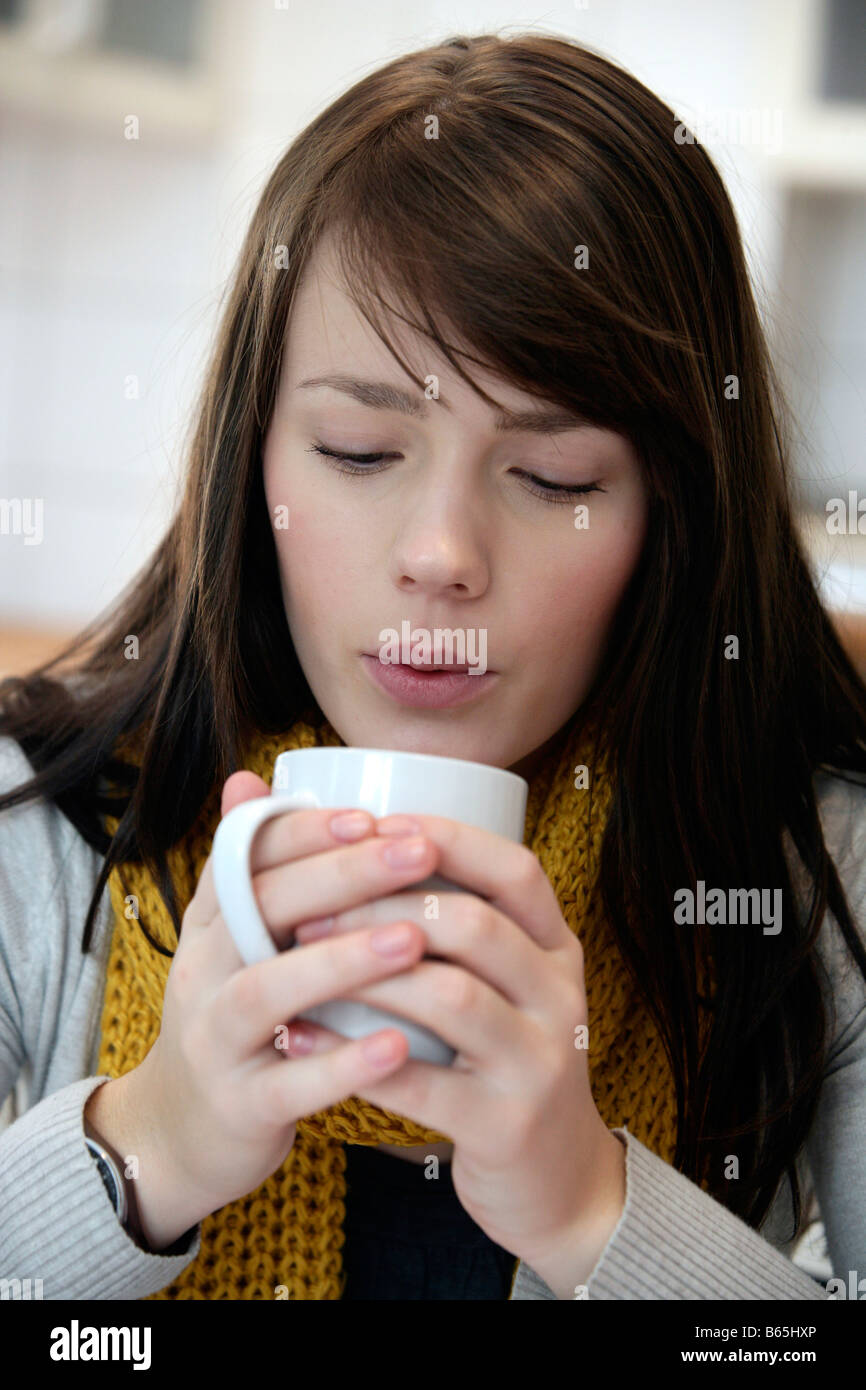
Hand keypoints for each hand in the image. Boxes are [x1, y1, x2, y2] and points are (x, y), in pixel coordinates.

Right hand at [115, 774, 440, 1250]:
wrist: (178, 1132)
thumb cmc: (234, 1018)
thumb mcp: (232, 940)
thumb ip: (252, 869)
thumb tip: (250, 778)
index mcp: (210, 923)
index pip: (247, 856)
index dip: (308, 831)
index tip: (373, 815)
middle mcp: (203, 972)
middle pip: (261, 908)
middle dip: (343, 875)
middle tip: (418, 853)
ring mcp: (215, 1041)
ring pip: (267, 992)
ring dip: (341, 961)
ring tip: (412, 940)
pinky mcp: (239, 1106)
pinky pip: (290, 1084)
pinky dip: (343, 1064)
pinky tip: (400, 1045)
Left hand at [288, 813, 626, 1283]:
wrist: (554, 1182)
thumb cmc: (500, 1060)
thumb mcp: (503, 984)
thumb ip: (454, 923)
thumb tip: (368, 835)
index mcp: (555, 949)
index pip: (515, 871)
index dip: (447, 840)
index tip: (376, 825)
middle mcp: (559, 996)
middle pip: (474, 925)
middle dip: (384, 904)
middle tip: (311, 904)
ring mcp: (539, 1062)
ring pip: (450, 996)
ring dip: (365, 972)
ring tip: (301, 959)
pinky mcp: (506, 1124)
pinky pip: (421, 1081)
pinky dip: (353, 1053)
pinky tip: (301, 1036)